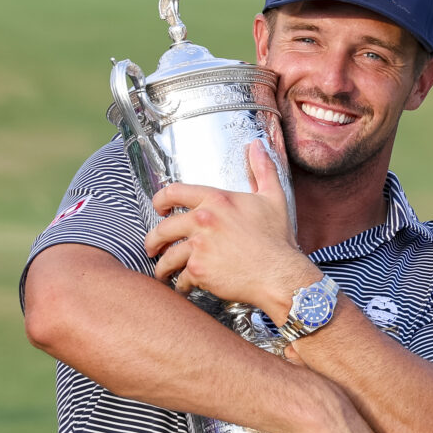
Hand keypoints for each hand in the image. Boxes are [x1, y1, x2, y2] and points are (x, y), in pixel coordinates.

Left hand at [144, 142, 316, 320]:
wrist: (280, 274)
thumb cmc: (277, 238)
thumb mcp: (273, 197)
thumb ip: (263, 169)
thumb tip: (257, 145)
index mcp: (216, 199)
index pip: (174, 192)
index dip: (160, 200)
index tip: (158, 208)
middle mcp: (202, 220)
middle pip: (163, 228)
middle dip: (153, 240)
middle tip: (152, 247)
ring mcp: (198, 246)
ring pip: (168, 256)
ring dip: (162, 266)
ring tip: (162, 273)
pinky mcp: (199, 270)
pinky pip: (180, 278)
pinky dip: (180, 285)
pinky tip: (183, 287)